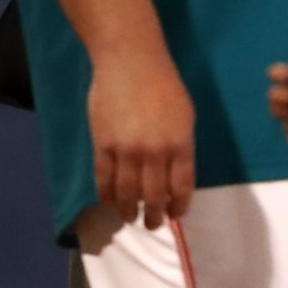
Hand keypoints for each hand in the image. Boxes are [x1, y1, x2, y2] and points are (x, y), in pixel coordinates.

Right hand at [88, 51, 194, 230]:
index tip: (176, 214)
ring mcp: (126, 150)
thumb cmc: (164, 85)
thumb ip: (180, 146)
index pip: (182, 185)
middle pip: (154, 194)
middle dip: (154, 214)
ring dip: (129, 210)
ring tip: (131, 219)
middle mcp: (155, 151)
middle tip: (153, 224)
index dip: (179, 205)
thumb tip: (175, 176)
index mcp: (181, 143)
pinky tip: (111, 203)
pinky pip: (104, 180)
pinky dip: (107, 197)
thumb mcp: (185, 115)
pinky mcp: (102, 145)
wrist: (131, 63)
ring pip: (127, 192)